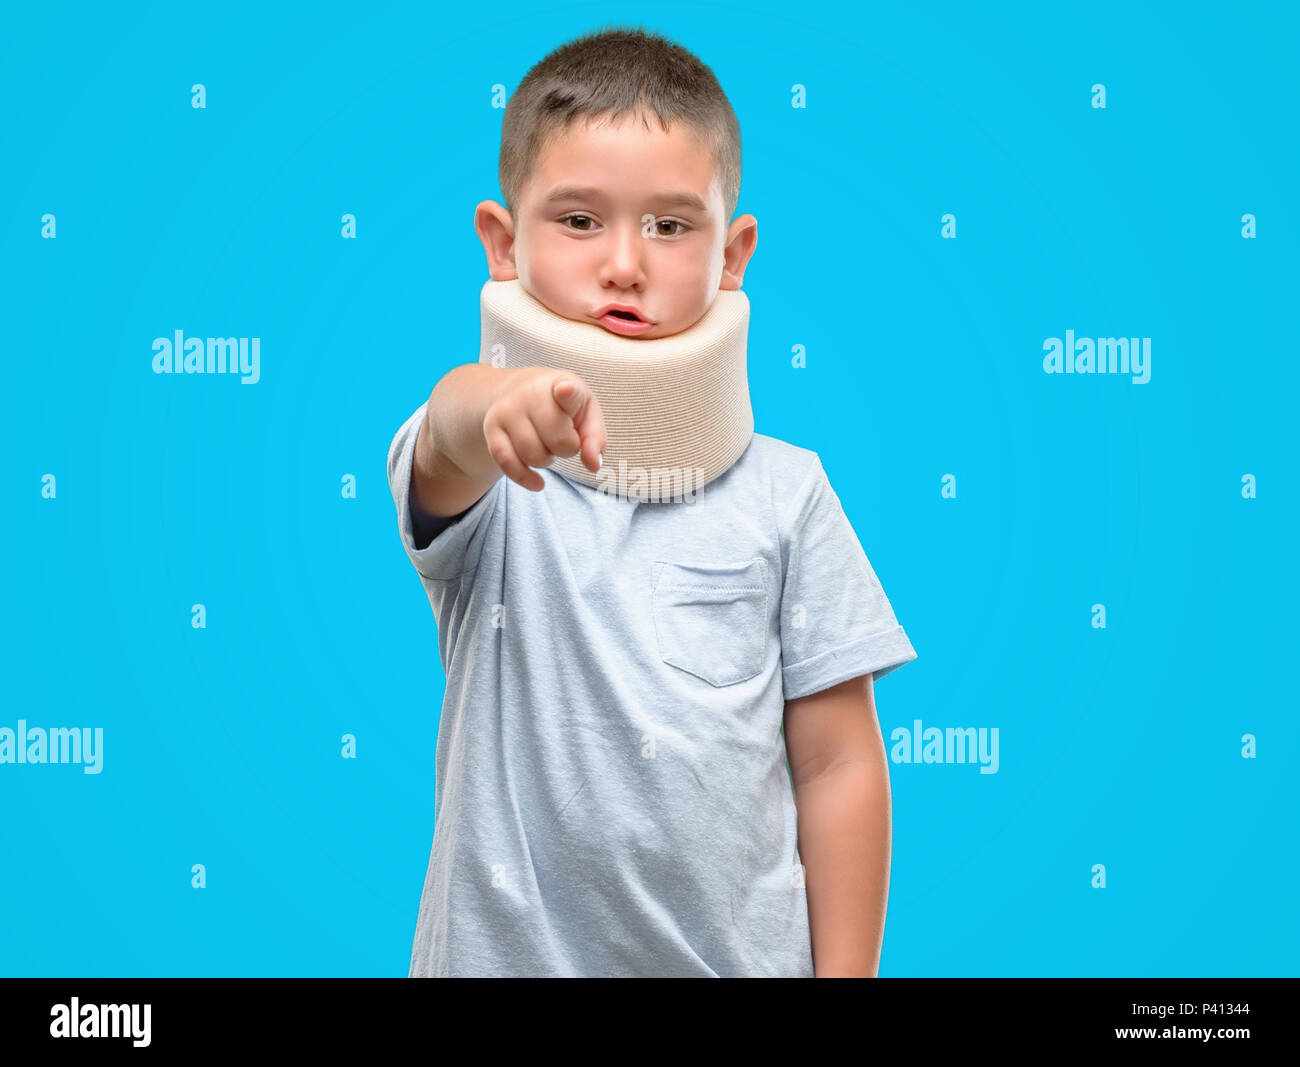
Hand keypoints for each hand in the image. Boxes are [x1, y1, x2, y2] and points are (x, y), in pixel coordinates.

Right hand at [482, 368, 606, 491]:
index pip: (566, 390)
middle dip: (567, 449)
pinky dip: (524, 478)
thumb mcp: (585, 411)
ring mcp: (508, 410)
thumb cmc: (559, 404)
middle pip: (558, 440)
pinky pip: (507, 463)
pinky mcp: (492, 429)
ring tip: (546, 444)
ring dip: (546, 460)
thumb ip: (595, 437)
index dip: (568, 392)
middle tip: (563, 436)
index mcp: (561, 384)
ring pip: (534, 456)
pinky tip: (538, 483)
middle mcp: (530, 393)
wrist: (514, 389)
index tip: (566, 390)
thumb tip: (593, 465)